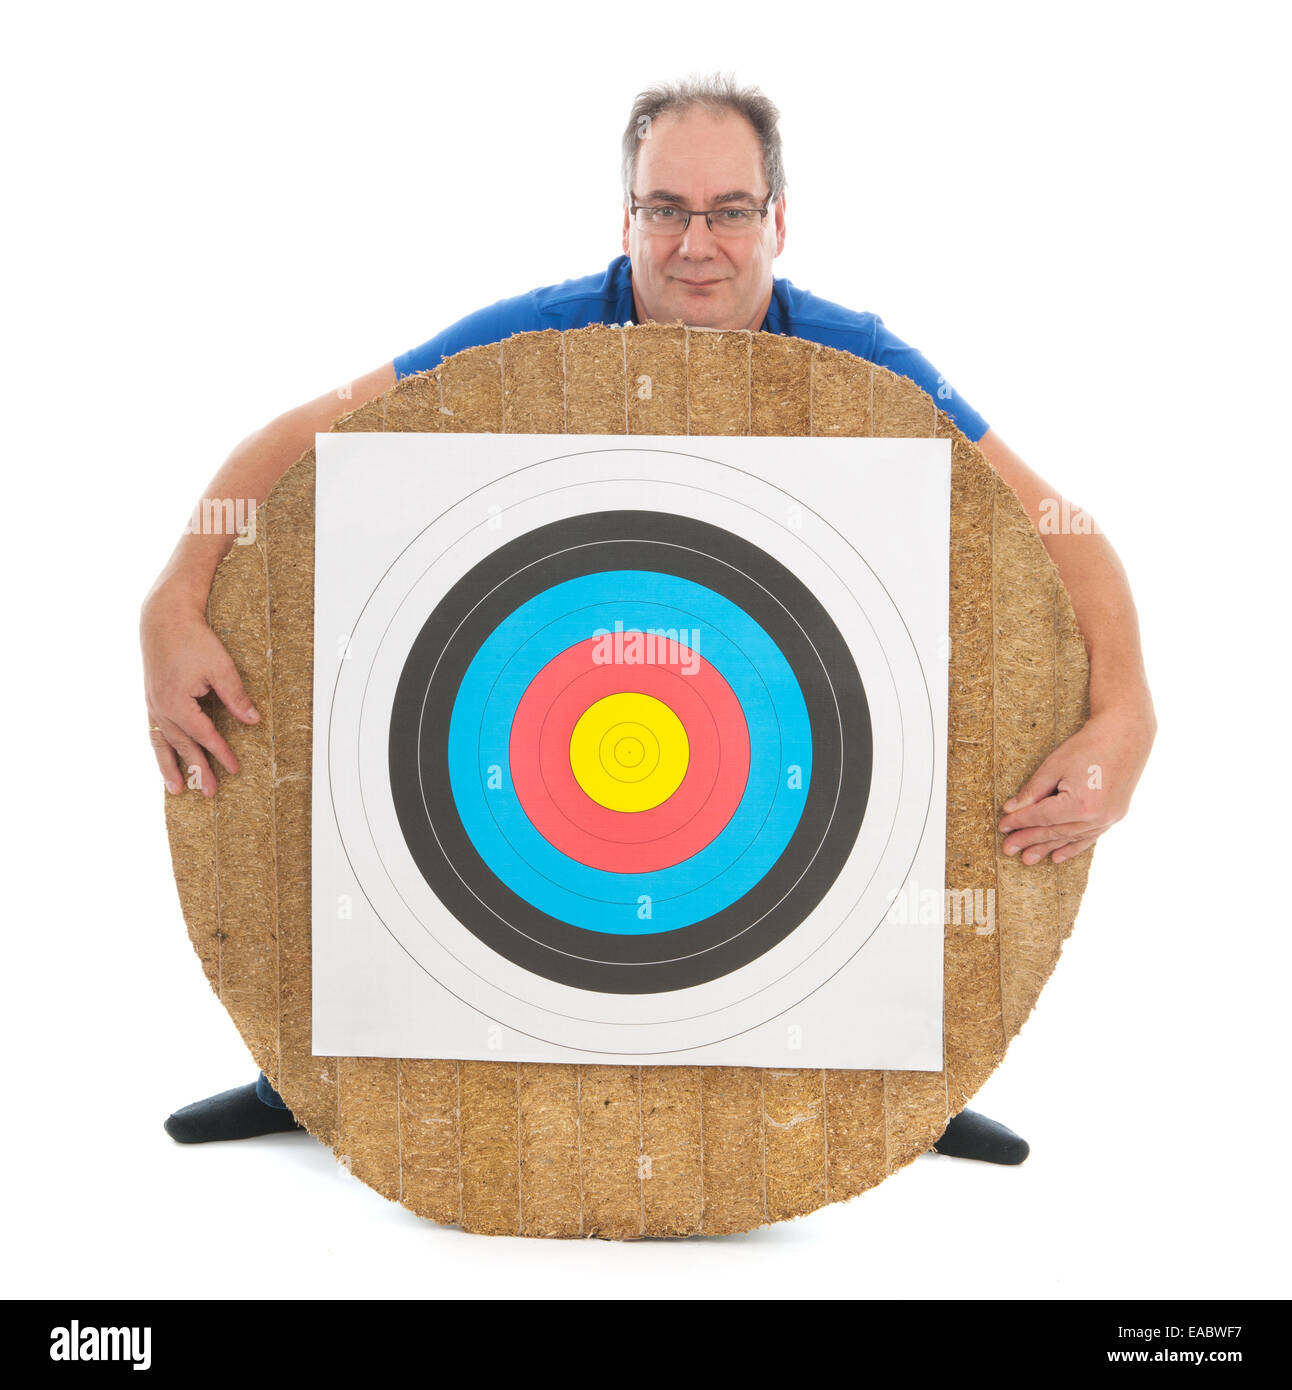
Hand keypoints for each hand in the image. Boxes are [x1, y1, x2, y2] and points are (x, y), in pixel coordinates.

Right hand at [141, 581, 259, 797]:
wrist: (163, 619)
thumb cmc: (192, 639)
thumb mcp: (221, 667)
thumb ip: (236, 696)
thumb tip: (252, 720)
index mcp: (176, 702)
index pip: (204, 735)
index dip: (220, 753)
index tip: (234, 769)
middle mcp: (160, 708)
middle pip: (182, 746)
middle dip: (196, 769)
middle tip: (210, 792)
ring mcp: (152, 705)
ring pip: (163, 743)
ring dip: (169, 768)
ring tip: (176, 790)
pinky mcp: (151, 699)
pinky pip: (155, 732)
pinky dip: (160, 749)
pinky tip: (165, 761)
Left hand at [997, 702, 1155, 864]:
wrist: (1126, 736)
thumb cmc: (1088, 746)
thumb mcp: (1053, 766)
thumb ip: (1032, 792)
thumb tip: (1011, 810)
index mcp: (1079, 804)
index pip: (1041, 817)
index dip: (1019, 822)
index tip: (1002, 827)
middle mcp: (1096, 817)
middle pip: (1054, 831)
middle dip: (1029, 840)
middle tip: (1007, 849)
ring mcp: (1108, 819)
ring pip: (1071, 838)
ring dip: (1047, 848)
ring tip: (1027, 859)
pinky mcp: (1115, 816)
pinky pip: (1089, 837)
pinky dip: (1072, 847)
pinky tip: (1057, 857)